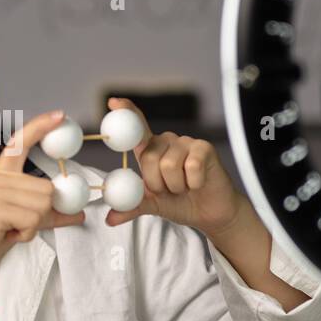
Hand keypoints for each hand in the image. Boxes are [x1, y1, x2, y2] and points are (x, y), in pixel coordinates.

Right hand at [0, 110, 85, 292]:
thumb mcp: (23, 223)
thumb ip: (49, 215)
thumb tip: (78, 213)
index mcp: (0, 173)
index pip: (21, 142)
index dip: (41, 127)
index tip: (61, 115)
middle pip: (47, 189)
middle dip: (41, 215)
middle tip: (17, 225)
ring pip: (42, 206)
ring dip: (32, 227)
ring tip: (10, 230)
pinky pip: (32, 221)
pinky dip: (25, 235)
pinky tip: (6, 235)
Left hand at [103, 97, 245, 234]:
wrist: (210, 213)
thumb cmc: (181, 203)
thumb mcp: (152, 206)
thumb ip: (131, 207)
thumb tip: (109, 219)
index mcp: (150, 151)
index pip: (136, 128)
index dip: (126, 112)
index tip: (113, 101)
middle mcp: (166, 142)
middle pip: (149, 157)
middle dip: (157, 183)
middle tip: (170, 190)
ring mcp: (186, 142)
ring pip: (169, 164)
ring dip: (176, 185)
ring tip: (185, 186)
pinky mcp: (204, 148)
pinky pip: (192, 166)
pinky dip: (193, 183)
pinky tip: (199, 183)